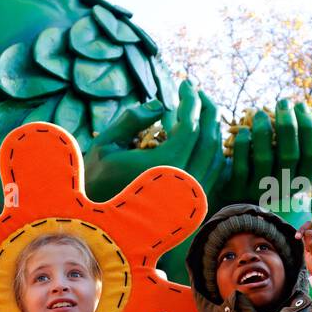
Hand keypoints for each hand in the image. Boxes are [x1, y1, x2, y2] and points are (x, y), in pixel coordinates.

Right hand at [83, 80, 224, 203]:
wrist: (99, 227)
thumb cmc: (96, 182)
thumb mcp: (106, 144)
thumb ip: (132, 119)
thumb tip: (160, 104)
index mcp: (163, 166)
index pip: (190, 126)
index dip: (191, 101)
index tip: (184, 84)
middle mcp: (183, 183)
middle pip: (209, 139)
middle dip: (207, 110)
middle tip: (197, 92)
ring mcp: (191, 196)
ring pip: (216, 156)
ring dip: (212, 129)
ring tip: (201, 110)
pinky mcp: (194, 205)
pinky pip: (214, 172)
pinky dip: (213, 150)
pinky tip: (203, 137)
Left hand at [217, 99, 311, 222]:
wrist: (244, 209)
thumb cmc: (271, 176)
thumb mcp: (289, 167)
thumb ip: (298, 144)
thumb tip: (305, 112)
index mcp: (301, 182)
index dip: (309, 126)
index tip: (300, 104)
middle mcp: (283, 188)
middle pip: (290, 154)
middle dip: (287, 123)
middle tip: (282, 102)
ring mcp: (260, 190)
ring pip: (265, 157)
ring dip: (263, 130)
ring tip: (259, 112)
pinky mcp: (238, 190)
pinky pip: (241, 165)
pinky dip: (243, 144)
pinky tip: (243, 130)